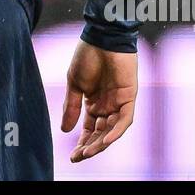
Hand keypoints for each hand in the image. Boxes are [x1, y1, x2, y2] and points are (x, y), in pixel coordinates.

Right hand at [61, 39, 136, 162]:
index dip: (81, 142)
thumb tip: (65, 130)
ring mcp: (119, 102)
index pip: (89, 129)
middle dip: (89, 147)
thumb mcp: (75, 84)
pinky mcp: (129, 97)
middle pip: (100, 133)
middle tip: (77, 157)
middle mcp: (108, 105)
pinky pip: (124, 120)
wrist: (101, 37)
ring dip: (100, 143)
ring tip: (87, 152)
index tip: (72, 156)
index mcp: (94, 102)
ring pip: (112, 130)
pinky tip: (104, 140)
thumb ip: (71, 107)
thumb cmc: (87, 56)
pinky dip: (115, 132)